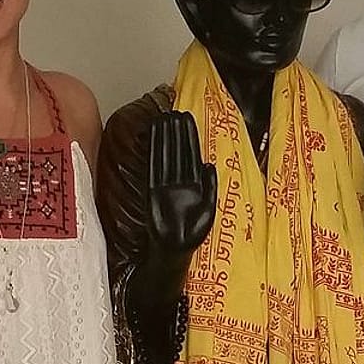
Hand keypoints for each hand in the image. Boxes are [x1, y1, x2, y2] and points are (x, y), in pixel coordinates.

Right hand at [147, 111, 216, 252]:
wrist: (173, 251)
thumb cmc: (191, 235)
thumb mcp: (208, 210)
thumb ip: (211, 188)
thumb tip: (209, 165)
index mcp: (195, 185)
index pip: (191, 155)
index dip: (189, 137)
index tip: (186, 120)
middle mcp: (180, 182)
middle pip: (178, 152)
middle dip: (177, 132)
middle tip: (174, 112)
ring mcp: (165, 185)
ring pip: (167, 156)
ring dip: (165, 137)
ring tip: (164, 119)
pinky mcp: (152, 191)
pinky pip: (154, 168)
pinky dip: (153, 153)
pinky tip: (153, 139)